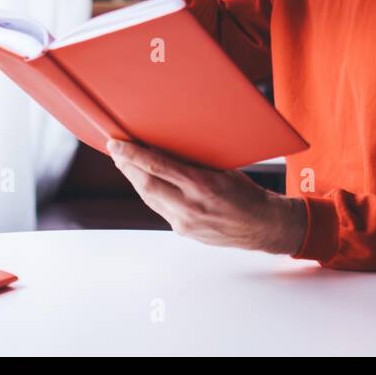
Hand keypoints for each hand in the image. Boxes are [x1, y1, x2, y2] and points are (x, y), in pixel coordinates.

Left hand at [107, 139, 306, 254]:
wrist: (260, 226)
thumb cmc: (245, 192)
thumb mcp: (223, 169)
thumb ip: (194, 161)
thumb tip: (164, 145)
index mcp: (202, 184)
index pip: (157, 166)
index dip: (133, 154)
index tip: (117, 144)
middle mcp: (190, 205)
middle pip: (146, 184)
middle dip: (126, 166)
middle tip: (115, 150)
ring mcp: (184, 221)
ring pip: (148, 197)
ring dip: (134, 179)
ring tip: (124, 163)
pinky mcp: (182, 231)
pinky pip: (159, 208)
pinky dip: (149, 192)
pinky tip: (145, 181)